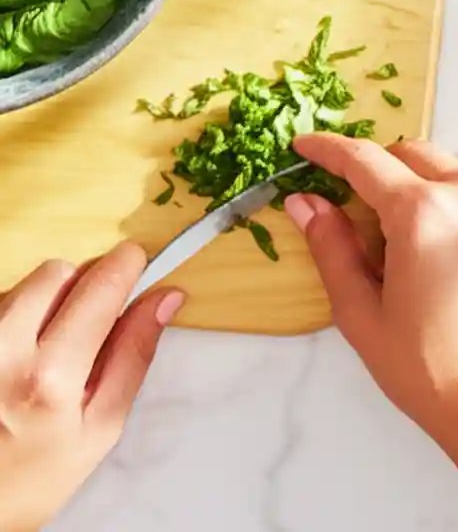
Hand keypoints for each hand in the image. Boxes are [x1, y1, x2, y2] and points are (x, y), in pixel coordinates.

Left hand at [0, 244, 184, 531]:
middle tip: (94, 318)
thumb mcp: (101, 426)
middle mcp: (1, 352)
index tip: (138, 257)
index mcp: (50, 379)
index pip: (98, 291)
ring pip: (21, 286)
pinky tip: (16, 357)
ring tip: (48, 350)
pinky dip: (13, 318)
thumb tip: (164, 300)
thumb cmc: (36, 477)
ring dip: (44, 302)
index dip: (125, 265)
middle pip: (56, 273)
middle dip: (83, 282)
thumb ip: (134, 356)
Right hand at [286, 134, 457, 530]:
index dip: (328, 150)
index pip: (365, 159)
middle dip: (381, 170)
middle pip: (415, 155)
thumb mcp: (365, 317)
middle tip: (358, 210)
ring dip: (428, 187)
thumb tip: (308, 204)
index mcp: (425, 213)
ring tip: (414, 245)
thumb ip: (333, 250)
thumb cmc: (440, 376)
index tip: (306, 147)